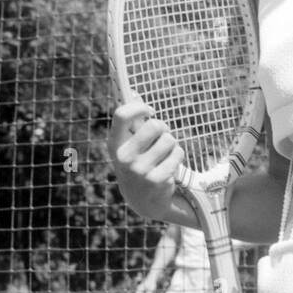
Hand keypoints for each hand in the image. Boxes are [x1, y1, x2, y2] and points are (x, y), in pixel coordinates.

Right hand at [107, 100, 183, 220]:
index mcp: (114, 145)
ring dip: (172, 145)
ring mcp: (140, 170)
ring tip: (165, 155)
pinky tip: (170, 167)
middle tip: (162, 138)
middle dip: (164, 128)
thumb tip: (134, 92)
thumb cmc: (138, 163)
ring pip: (170, 139)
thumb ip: (131, 121)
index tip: (149, 111)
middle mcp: (124, 158)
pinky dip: (178, 156)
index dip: (139, 107)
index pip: (122, 115)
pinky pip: (178, 153)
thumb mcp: (129, 145)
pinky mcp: (157, 180)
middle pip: (155, 125)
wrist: (143, 200)